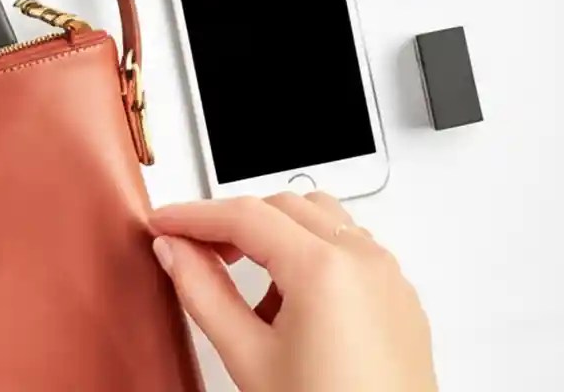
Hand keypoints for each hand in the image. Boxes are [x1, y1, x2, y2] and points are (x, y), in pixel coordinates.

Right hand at [151, 193, 436, 391]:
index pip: (244, 215)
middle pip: (283, 206)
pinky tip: (290, 303)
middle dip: (233, 221)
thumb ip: (204, 293)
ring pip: (321, 219)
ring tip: (245, 283)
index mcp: (324, 269)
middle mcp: (364, 260)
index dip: (194, 215)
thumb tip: (175, 250)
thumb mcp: (249, 358)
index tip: (164, 223)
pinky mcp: (399, 297)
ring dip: (276, 233)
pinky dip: (312, 253)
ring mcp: (388, 276)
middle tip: (192, 249)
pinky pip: (350, 248)